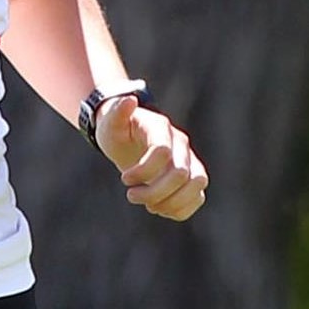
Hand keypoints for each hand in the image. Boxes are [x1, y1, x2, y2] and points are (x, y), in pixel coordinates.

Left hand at [94, 94, 207, 219]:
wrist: (127, 138)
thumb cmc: (116, 130)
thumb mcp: (110, 122)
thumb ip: (118, 112)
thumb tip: (130, 99)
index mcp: (161, 128)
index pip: (163, 152)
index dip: (143, 171)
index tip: (124, 179)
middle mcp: (180, 144)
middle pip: (181, 173)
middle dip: (154, 192)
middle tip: (131, 196)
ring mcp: (189, 160)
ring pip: (197, 185)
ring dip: (171, 203)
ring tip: (149, 206)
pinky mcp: (191, 178)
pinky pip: (197, 198)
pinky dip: (180, 209)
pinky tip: (159, 208)